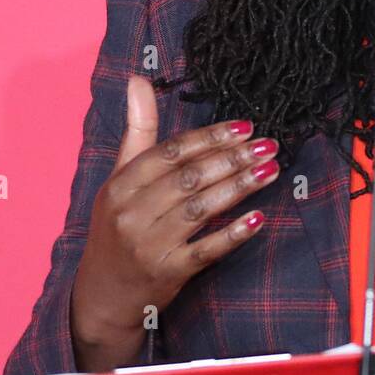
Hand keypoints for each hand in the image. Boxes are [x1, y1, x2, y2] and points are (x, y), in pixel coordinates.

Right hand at [70, 74, 280, 369]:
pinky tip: (258, 218)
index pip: (171, 153)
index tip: (246, 126)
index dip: (210, 137)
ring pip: (200, 209)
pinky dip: (232, 234)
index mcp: (121, 185)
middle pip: (189, 178)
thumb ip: (137, 131)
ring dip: (239, 187)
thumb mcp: (119, 179)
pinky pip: (206, 250)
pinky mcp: (168, 273)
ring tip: (271, 171)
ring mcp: (149, 244)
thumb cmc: (118, 228)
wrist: (103, 295)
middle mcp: (131, 213)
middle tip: (268, 146)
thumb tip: (139, 79)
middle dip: (233, 159)